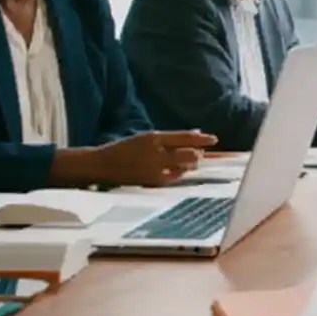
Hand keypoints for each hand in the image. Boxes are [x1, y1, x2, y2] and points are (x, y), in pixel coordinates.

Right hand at [92, 130, 217, 185]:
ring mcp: (155, 168)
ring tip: (192, 160)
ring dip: (192, 163)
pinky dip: (181, 172)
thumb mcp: (145, 137)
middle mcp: (156, 152)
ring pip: (185, 166)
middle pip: (189, 153)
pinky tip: (180, 170)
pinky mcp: (153, 181)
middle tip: (202, 152)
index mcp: (153, 137)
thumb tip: (195, 134)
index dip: (202, 139)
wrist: (102, 165)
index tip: (213, 139)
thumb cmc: (125, 148)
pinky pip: (175, 177)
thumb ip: (169, 137)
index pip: (185, 137)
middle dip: (198, 153)